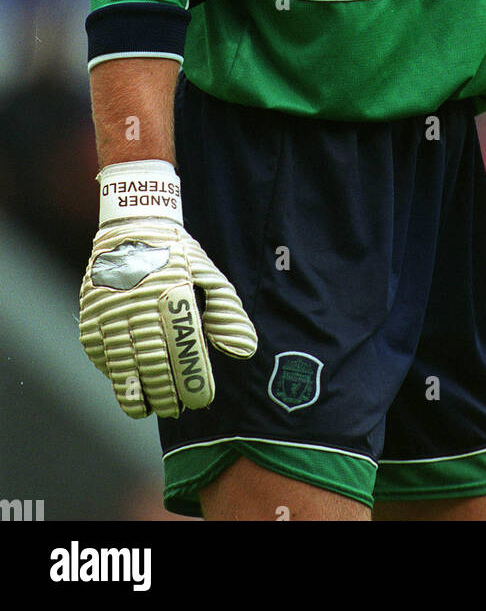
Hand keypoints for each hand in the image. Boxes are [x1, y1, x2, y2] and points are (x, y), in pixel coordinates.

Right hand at [79, 162, 256, 416]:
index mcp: (176, 293)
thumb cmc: (178, 255)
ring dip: (137, 394)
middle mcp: (142, 304)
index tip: (201, 399)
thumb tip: (245, 350)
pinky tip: (128, 383)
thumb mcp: (208, 274)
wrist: (132, 225)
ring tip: (150, 409)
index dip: (193, 380)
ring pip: (124, 366)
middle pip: (154, 364)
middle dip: (167, 394)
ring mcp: (112, 312)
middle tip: (177, 409)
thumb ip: (226, 312)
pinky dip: (114, 374)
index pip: (186, 348)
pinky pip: (102, 355)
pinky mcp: (91, 315)